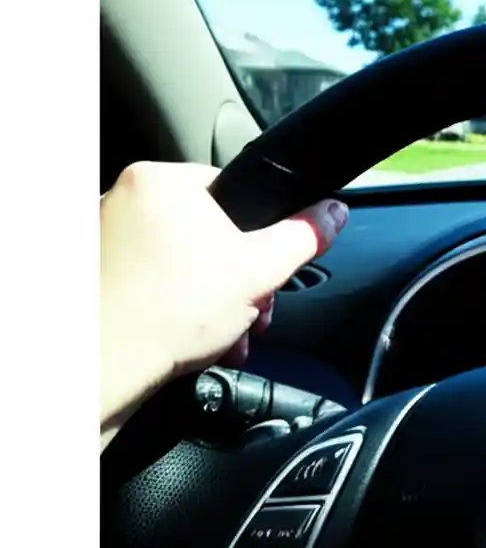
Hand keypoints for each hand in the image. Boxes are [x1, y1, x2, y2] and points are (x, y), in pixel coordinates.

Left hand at [100, 162, 347, 447]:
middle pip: (206, 233)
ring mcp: (97, 240)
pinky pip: (148, 285)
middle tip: (250, 311)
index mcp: (159, 180)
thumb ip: (303, 236)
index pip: (232, 192)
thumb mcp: (260, 270)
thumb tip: (331, 212)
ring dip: (211, 301)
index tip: (265, 270)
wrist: (97, 367)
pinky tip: (189, 341)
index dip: (260, 235)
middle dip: (237, 280)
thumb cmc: (167, 311)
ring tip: (222, 336)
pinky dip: (173, 309)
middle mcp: (118, 199)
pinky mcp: (91, 279)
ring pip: (178, 264)